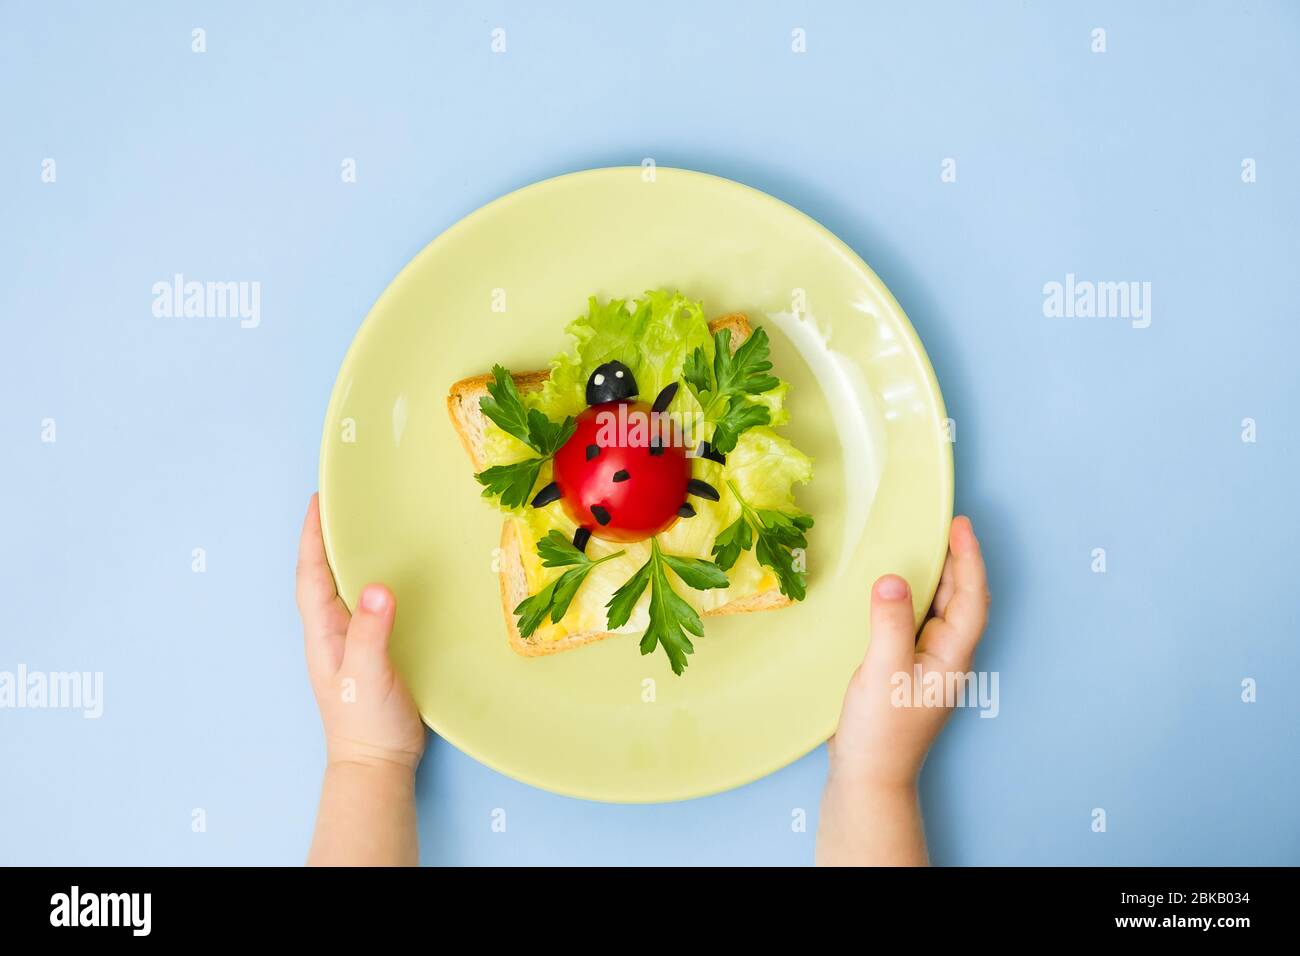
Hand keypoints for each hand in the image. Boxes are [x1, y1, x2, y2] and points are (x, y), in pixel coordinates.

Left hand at [295, 494, 424, 771]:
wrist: (375, 766)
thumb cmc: (366, 725)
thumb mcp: (368, 676)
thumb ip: (371, 633)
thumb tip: (379, 589)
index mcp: (323, 633)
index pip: (312, 574)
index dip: (313, 537)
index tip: (318, 501)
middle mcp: (331, 633)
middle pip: (322, 575)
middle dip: (325, 538)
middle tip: (338, 503)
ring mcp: (349, 644)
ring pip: (342, 589)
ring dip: (345, 557)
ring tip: (359, 528)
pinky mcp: (372, 652)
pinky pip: (365, 605)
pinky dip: (370, 581)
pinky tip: (387, 576)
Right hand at [817, 515, 988, 864]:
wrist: (868, 776)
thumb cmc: (881, 732)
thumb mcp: (884, 672)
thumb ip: (890, 623)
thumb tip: (892, 579)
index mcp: (951, 655)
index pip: (969, 597)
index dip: (968, 558)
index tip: (960, 524)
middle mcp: (945, 656)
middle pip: (959, 599)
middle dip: (956, 561)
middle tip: (942, 524)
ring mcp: (926, 664)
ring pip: (937, 610)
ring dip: (934, 577)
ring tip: (921, 545)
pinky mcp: (904, 669)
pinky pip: (915, 622)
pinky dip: (910, 597)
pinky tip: (892, 589)